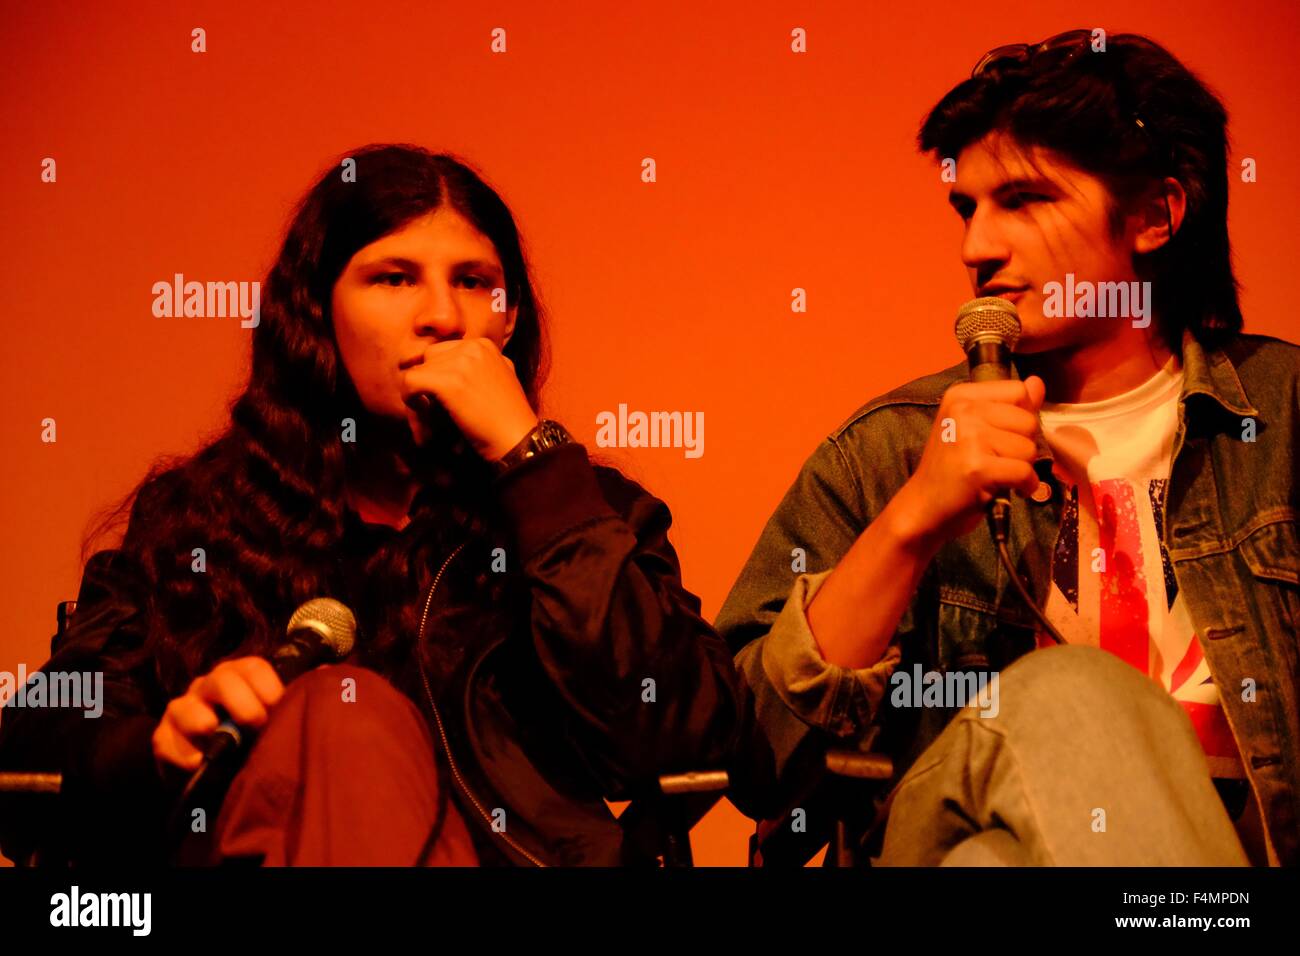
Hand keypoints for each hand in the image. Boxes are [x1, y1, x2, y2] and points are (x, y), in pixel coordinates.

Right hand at [152, 657, 283, 774]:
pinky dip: (184, 754)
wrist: (210, 769)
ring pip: (187, 708)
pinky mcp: (162, 737)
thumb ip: (289, 704)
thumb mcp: (269, 719)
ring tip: (220, 740)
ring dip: (204, 724)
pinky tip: (199, 763)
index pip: (253, 668)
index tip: (279, 709)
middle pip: (222, 679)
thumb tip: (321, 684)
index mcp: (238, 677)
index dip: (269, 687)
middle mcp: (208, 686)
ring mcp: (182, 709)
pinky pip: (167, 741)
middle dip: (243, 704)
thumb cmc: (247, 738)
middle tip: (256, 725)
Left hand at [398, 338, 538, 460]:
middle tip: (432, 408)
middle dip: (427, 382)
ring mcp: (460, 362)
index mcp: (483, 344)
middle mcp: (471, 347)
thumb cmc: (509, 418)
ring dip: (418, 395)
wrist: (518, 438)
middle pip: (429, 358)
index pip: (445, 351)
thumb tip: (453, 368)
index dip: (439, 375)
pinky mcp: (447, 381)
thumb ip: (482, 365)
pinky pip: (409, 381)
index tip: (443, 398)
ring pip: (417, 371)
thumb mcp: (503, 376)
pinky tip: (423, 414)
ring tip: (429, 418)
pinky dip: (409, 399)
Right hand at [886, 375, 1045, 550]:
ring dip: (1023, 468)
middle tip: (1000, 461)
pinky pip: (1024, 472)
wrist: (923, 507)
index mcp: (960, 396)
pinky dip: (1026, 486)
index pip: (1018, 390)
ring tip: (999, 475)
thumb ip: (1008, 406)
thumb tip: (1038, 383)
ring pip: (1029, 448)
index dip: (1021, 417)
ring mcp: (969, 438)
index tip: (1004, 437)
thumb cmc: (951, 469)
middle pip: (1028, 420)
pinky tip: (1012, 490)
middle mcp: (962, 411)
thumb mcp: (975, 428)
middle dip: (1023, 446)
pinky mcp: (977, 468)